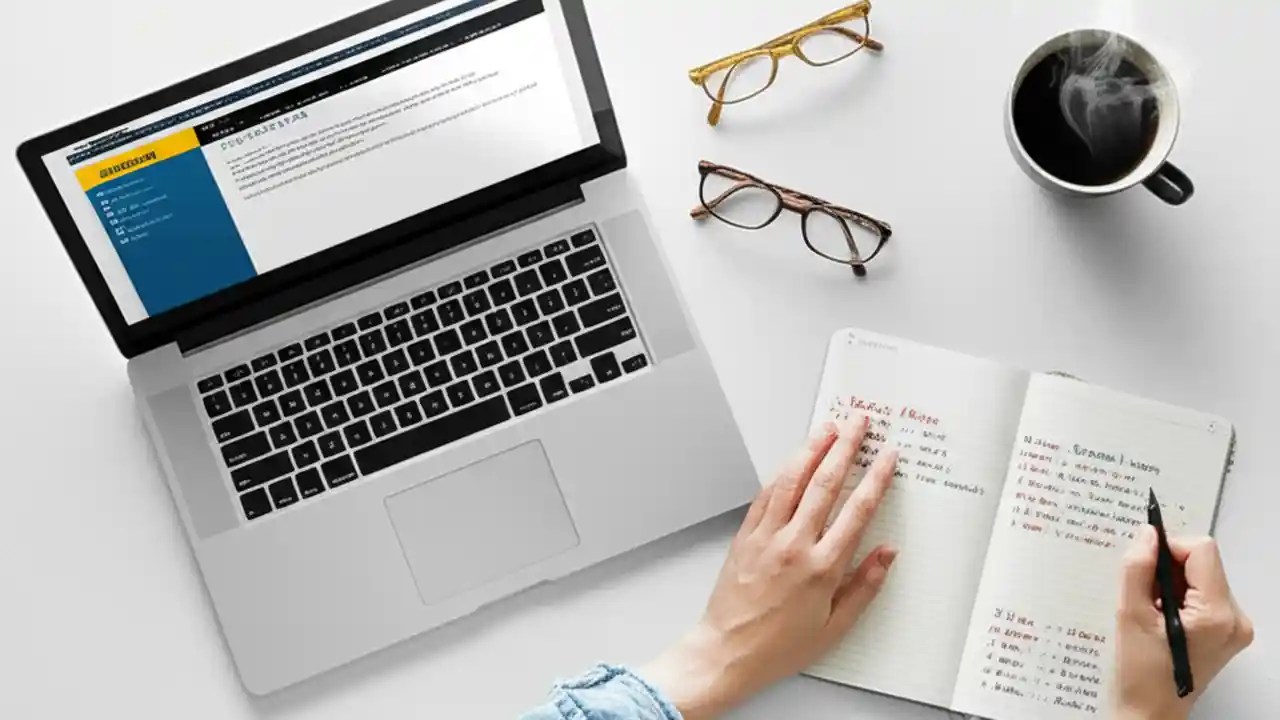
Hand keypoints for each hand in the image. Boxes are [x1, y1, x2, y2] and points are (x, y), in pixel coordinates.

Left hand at [643, 418, 899, 719]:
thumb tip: (888, 553)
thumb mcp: (835, 627)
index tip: (887, 458)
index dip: (875, 478)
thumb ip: (865, 586)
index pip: (856, 510)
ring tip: (828, 428)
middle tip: (859, 424)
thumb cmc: (779, 646)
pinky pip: (765, 495)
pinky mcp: (745, 536)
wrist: (727, 652)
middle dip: (846, 448)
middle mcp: (794, 545)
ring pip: (792, 481)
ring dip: (812, 449)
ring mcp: (766, 537)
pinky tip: (793, 460)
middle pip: (825, 483)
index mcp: (822, 567)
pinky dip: (782, 473)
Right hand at [1114, 528, 1253, 719]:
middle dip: (1168, 570)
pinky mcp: (1227, 631)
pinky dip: (1180, 597)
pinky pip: (1204, 594)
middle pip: (1203, 563)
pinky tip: (1162, 618)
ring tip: (1151, 611)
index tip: (1143, 565)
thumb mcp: (1129, 615)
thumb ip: (1138, 568)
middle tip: (1143, 595)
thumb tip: (1146, 534)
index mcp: (1217, 614)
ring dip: (1171, 584)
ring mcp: (1235, 627)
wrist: (1150, 713)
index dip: (1168, 548)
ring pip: (1202, 577)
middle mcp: (1236, 618)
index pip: (1201, 550)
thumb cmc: (1140, 674)